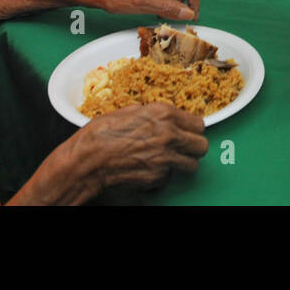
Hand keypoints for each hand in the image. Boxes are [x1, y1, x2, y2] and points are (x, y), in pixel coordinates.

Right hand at [69, 103, 207, 196]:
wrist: (87, 160)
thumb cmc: (101, 134)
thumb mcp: (127, 111)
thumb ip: (149, 112)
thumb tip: (157, 115)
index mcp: (164, 114)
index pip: (199, 124)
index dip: (192, 129)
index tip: (188, 132)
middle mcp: (170, 135)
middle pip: (202, 145)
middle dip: (193, 147)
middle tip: (183, 148)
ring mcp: (165, 159)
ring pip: (192, 165)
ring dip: (183, 163)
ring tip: (169, 160)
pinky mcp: (157, 178)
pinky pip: (169, 177)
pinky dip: (162, 175)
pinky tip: (149, 168)